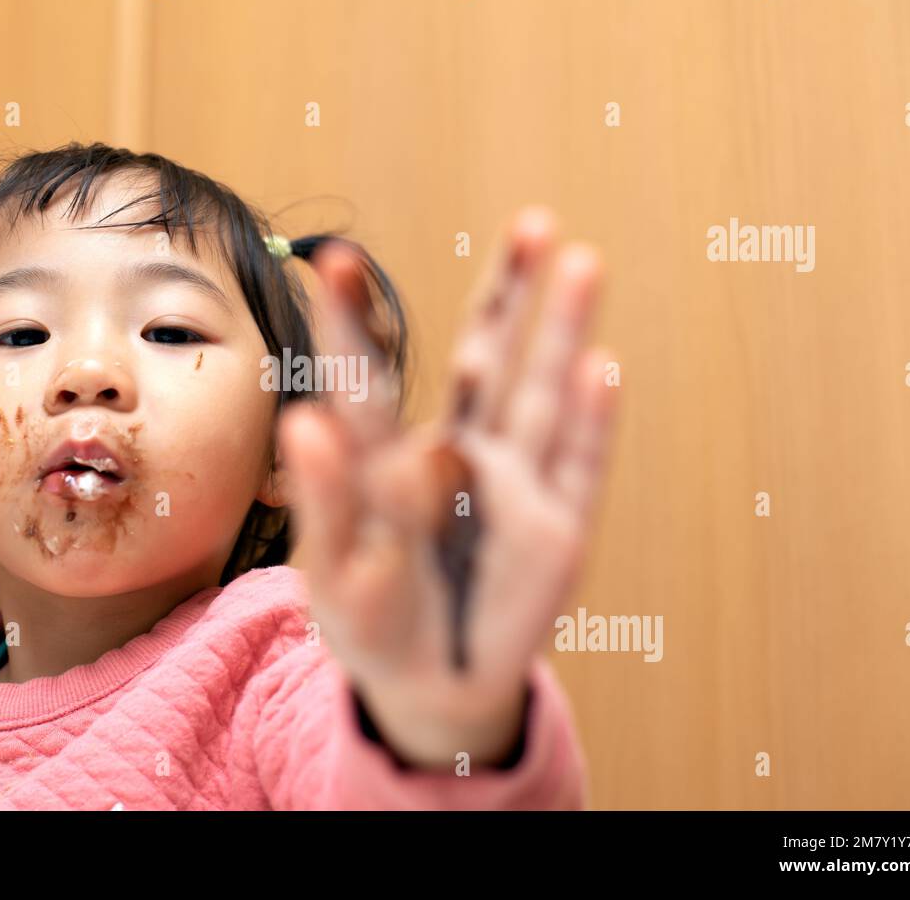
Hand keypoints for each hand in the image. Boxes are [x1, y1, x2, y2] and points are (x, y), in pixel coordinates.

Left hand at [277, 207, 618, 767]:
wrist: (428, 687)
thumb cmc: (370, 623)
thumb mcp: (334, 571)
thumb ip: (327, 500)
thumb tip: (307, 421)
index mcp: (386, 460)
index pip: (373, 378)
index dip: (359, 321)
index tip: (338, 258)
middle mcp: (457, 454)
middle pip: (485, 362)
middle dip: (508, 295)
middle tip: (533, 222)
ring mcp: (511, 488)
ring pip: (539, 396)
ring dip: (561, 333)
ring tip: (582, 261)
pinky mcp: (554, 533)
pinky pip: (576, 472)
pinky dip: (591, 424)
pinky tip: (602, 366)